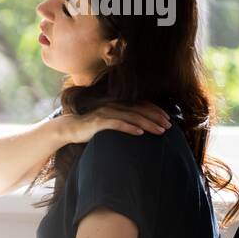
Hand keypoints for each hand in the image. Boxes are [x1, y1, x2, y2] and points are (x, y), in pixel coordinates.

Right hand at [54, 103, 171, 144]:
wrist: (70, 129)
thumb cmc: (92, 127)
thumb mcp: (110, 122)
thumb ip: (123, 120)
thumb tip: (141, 128)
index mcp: (118, 104)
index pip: (142, 105)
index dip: (156, 111)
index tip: (168, 120)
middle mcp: (114, 105)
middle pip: (140, 110)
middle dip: (156, 118)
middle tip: (168, 127)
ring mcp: (106, 112)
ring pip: (132, 117)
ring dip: (148, 124)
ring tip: (160, 131)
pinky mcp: (98, 122)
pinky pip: (117, 124)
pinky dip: (130, 128)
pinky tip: (140, 133)